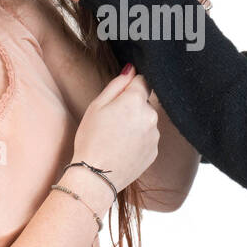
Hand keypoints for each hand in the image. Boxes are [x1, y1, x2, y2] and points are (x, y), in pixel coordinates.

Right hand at [71, 67, 159, 195]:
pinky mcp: (154, 151)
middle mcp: (150, 116)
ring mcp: (155, 135)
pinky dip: (138, 140)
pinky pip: (148, 138)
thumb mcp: (97, 106)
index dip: (130, 86)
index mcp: (136, 100)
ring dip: (136, 124)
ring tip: (116, 138)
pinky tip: (122, 148)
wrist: (96, 176)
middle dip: (132, 107)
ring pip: (146, 121)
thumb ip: (117, 84)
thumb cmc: (91, 139)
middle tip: (112, 122)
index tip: (119, 98)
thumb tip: (131, 69)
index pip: (142, 81)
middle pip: (144, 102)